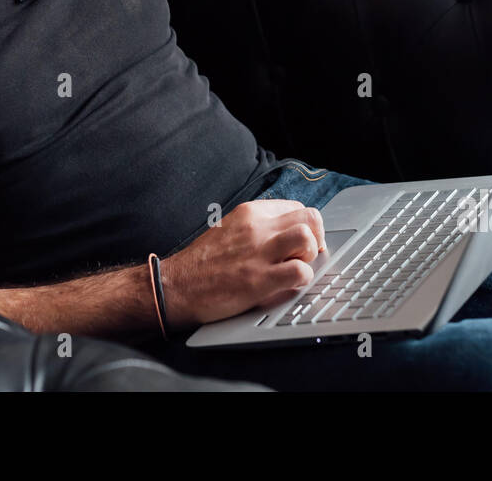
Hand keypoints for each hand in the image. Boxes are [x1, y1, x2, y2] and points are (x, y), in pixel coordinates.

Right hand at [161, 199, 325, 326]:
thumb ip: (256, 226)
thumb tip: (286, 232)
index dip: (305, 226)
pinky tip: (289, 284)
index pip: (296, 207)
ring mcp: (258, 252)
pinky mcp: (258, 279)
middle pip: (309, 217)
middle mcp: (256, 227)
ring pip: (307, 237)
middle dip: (315, 237)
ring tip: (298, 266)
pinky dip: (303, 279)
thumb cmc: (202, 262)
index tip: (301, 243)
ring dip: (310, 255)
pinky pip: (300, 272)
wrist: (176, 286)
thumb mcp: (229, 228)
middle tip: (306, 255)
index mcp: (250, 212)